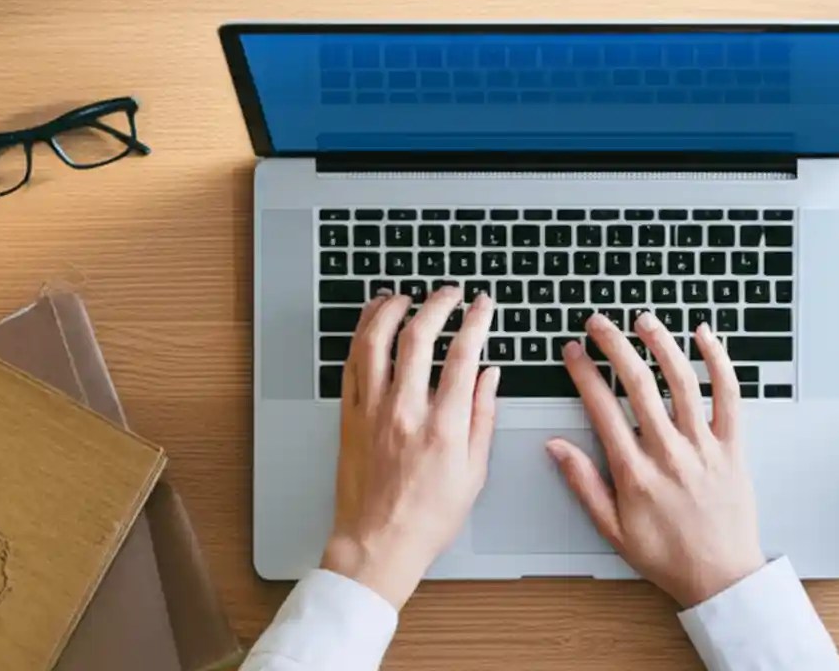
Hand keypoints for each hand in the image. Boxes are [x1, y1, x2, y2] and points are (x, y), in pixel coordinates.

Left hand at [322, 286, 498, 608]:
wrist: (377, 544)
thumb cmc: (427, 517)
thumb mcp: (474, 472)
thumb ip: (483, 417)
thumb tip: (490, 376)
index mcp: (443, 427)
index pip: (463, 356)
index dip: (475, 321)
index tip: (482, 304)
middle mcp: (405, 411)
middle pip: (418, 337)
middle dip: (437, 304)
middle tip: (449, 293)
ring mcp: (371, 411)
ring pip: (376, 341)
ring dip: (391, 309)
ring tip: (405, 295)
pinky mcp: (348, 416)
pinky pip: (352, 363)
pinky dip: (362, 334)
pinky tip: (372, 320)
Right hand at [549, 313, 763, 607]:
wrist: (721, 576)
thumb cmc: (667, 556)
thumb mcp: (612, 529)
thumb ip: (583, 483)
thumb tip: (556, 447)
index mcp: (634, 472)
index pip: (601, 408)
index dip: (584, 373)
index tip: (573, 351)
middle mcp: (668, 452)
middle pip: (638, 384)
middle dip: (614, 345)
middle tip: (598, 323)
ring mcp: (703, 446)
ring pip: (681, 380)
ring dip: (660, 343)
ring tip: (643, 320)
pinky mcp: (733, 446)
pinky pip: (729, 394)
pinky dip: (718, 361)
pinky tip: (705, 336)